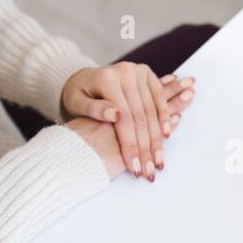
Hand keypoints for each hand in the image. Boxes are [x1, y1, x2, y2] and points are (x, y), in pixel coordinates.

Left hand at [62, 63, 196, 181]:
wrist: (84, 77)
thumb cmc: (78, 95)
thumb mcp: (77, 103)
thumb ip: (94, 109)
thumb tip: (116, 115)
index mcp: (107, 79)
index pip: (124, 118)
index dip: (130, 145)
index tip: (133, 167)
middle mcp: (125, 71)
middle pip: (140, 116)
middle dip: (146, 147)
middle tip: (149, 171)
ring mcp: (139, 72)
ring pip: (152, 110)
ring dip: (157, 138)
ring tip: (158, 161)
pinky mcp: (148, 74)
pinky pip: (159, 99)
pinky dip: (164, 118)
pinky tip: (165, 136)